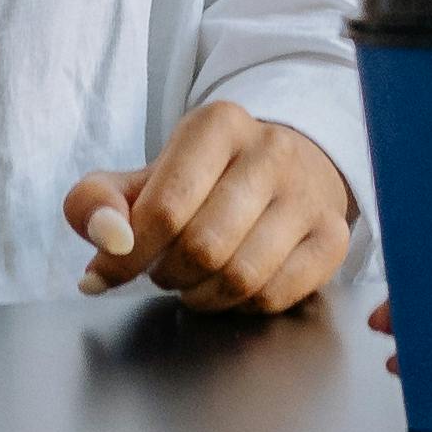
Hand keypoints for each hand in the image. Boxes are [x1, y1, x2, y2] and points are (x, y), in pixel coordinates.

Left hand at [67, 105, 354, 311]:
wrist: (287, 171)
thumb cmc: (202, 181)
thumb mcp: (143, 178)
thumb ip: (98, 201)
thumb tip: (106, 242)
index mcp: (218, 124)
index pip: (165, 207)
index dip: (127, 255)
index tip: (108, 273)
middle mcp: (271, 150)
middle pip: (204, 247)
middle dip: (169, 274)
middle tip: (163, 270)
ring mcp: (308, 194)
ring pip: (242, 277)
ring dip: (202, 296)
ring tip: (193, 280)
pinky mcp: (333, 235)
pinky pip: (277, 296)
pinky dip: (241, 307)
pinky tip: (230, 289)